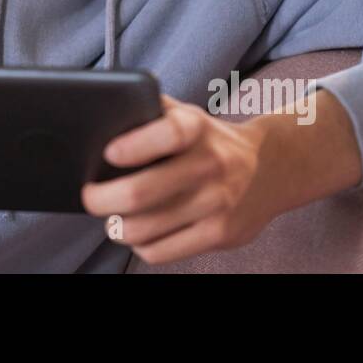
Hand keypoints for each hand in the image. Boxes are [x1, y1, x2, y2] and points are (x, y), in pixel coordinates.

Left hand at [81, 94, 279, 265]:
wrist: (271, 168)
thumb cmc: (211, 141)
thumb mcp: (188, 115)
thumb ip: (150, 111)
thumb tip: (102, 115)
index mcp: (198, 129)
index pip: (168, 134)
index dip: (133, 145)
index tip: (108, 154)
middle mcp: (211, 164)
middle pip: (141, 193)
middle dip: (101, 199)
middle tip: (90, 197)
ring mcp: (218, 203)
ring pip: (145, 228)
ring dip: (116, 227)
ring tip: (111, 218)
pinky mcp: (220, 234)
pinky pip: (162, 251)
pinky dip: (141, 245)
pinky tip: (140, 234)